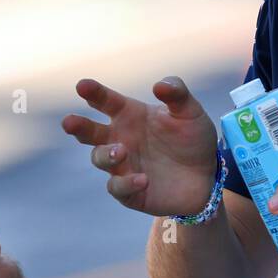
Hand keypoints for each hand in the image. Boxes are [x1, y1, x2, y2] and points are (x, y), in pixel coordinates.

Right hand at [61, 76, 218, 216]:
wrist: (208, 176)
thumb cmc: (193, 138)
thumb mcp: (190, 112)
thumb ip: (177, 94)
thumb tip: (158, 85)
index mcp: (129, 115)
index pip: (105, 101)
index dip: (94, 93)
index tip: (83, 85)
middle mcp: (120, 139)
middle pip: (89, 131)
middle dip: (78, 126)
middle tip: (69, 121)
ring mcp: (122, 166)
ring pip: (100, 158)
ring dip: (106, 154)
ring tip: (122, 151)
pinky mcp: (129, 191)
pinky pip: (118, 187)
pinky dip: (126, 183)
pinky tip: (143, 179)